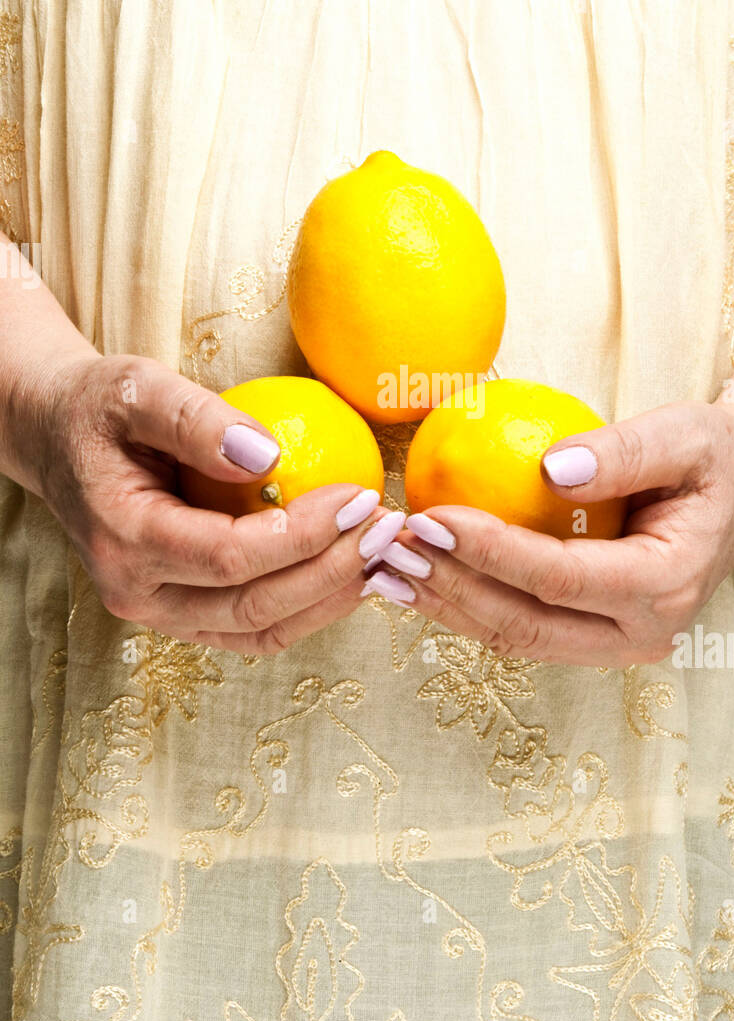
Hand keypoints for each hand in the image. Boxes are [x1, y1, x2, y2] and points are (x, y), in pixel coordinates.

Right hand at [30, 352, 399, 651]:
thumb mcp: (138, 388)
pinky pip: (256, 628)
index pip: (230, 557)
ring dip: (329, 600)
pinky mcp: (187, 614)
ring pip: (260, 632)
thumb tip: (268, 454)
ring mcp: (162, 614)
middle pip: (253, 607)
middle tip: (386, 528)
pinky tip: (351, 571)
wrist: (60, 439)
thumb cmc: (100, 408)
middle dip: (331, 572)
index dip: (302, 534)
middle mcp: (140, 595)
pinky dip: (309, 607)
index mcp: (124, 540)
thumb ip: (196, 419)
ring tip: (381, 555)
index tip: (358, 497)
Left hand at [370, 400, 733, 666]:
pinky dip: (466, 606)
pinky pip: (521, 629)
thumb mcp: (687, 434)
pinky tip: (420, 579)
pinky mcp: (593, 638)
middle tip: (392, 548)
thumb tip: (550, 466)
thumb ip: (625, 451)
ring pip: (515, 640)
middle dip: (451, 589)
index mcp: (666, 586)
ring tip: (385, 570)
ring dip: (446, 607)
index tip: (431, 518)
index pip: (559, 578)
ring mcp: (616, 645)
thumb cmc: (716, 457)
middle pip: (526, 625)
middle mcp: (642, 634)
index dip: (489, 552)